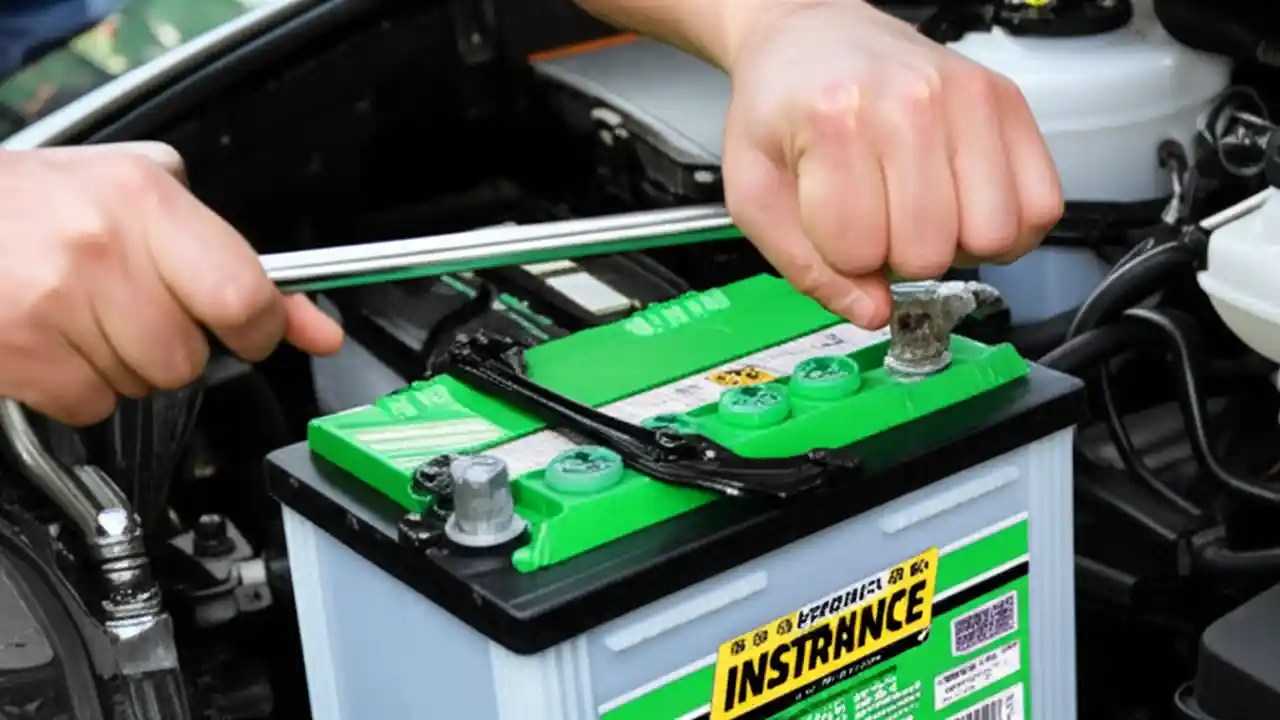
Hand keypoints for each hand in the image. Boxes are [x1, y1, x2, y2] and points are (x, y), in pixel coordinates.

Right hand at [0, 143, 342, 426]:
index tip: (254, 330)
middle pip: (189, 356)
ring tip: (85, 312)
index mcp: (142, 200)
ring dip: (126, 364)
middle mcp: (101, 249)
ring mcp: (53, 303)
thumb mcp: (141, 194)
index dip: (259, 328)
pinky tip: (54, 338)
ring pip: (144, 385)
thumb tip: (315, 327)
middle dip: (173, 343)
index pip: (243, 296)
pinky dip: (81, 386)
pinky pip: (92, 405)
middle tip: (132, 304)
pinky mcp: (18, 352)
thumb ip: (235, 258)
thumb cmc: (37, 200)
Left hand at [720, 0, 1063, 327]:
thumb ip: (802, 265)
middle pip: (930, 253)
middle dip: (897, 258)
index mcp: (835, 120)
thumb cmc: (782, 107)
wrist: (812, 37)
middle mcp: (910, 103)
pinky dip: (1007, 228)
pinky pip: (1042, 205)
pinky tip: (964, 209)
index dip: (842, 260)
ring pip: (993, 235)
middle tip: (878, 222)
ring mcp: (967, 98)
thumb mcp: (754, 190)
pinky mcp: (1007, 102)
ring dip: (955, 246)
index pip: (860, 252)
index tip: (833, 229)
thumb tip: (871, 313)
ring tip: (921, 215)